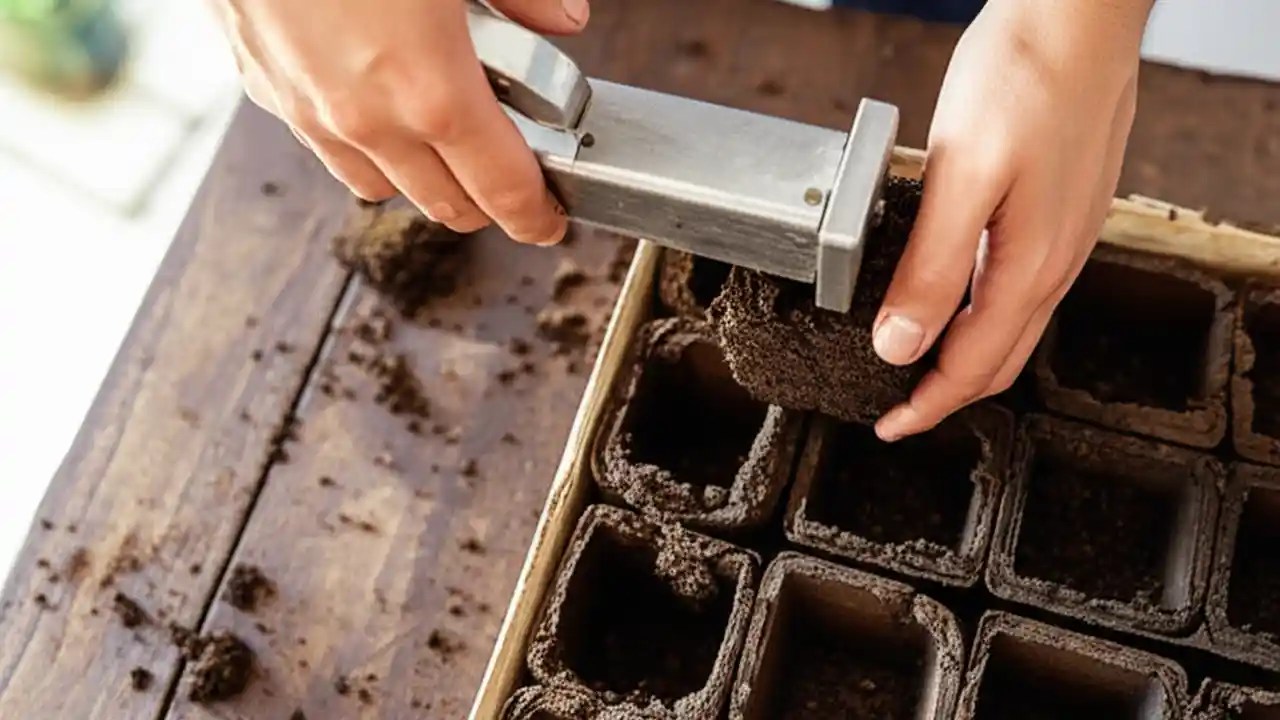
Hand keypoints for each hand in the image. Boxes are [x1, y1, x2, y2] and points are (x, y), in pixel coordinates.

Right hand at [208, 0, 589, 244]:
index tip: (549, 221)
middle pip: (445, 206)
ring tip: (444, 129)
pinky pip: (327, 146)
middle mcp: (367, 121)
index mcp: (431, 92)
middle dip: (486, 200)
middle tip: (510, 168)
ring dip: (421, 176)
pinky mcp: (265, 88)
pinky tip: (375, 94)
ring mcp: (310, 112)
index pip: (501, 190)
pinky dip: (363, 143)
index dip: (535, 216)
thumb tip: (564, 18)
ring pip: (380, 186)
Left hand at [872, 0, 1150, 440]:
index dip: (926, 406)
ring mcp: (1064, 237)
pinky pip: (1021, 288)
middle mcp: (1053, 263)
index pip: (972, 368)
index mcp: (1027, 267)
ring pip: (1012, 327)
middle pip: (998, 360)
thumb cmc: (1024, 79)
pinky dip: (984, 316)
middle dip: (947, 395)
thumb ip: (931, 267)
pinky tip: (959, 298)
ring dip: (966, 358)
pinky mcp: (1061, 210)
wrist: (1078, 17)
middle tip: (901, 409)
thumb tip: (900, 345)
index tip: (889, 426)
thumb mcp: (961, 176)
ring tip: (922, 365)